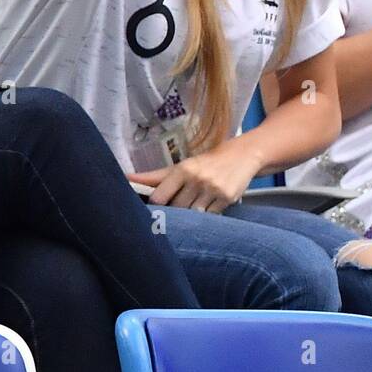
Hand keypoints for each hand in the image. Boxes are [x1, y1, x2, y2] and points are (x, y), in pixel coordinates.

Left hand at [129, 145, 262, 212]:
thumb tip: (127, 178)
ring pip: (194, 215)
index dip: (157, 206)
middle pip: (177, 208)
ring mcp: (213, 189)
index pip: (160, 197)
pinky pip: (211, 217)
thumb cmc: (208, 162)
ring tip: (197, 204)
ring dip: (193, 214)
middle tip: (182, 206)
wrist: (244, 155)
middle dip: (178, 210)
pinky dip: (209, 215)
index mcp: (182, 169)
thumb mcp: (183, 166)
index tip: (158, 209)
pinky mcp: (227, 198)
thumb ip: (155, 176)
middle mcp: (197, 178)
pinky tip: (211, 204)